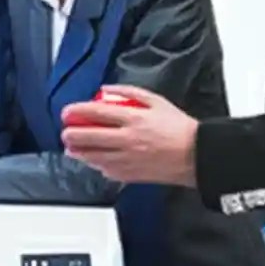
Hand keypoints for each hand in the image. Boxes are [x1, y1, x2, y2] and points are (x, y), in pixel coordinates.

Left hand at [60, 84, 198, 186]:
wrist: (199, 156)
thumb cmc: (180, 128)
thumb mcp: (157, 101)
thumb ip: (130, 92)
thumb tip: (106, 90)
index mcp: (134, 119)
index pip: (97, 112)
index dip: (77, 111)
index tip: (67, 112)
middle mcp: (128, 139)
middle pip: (90, 137)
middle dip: (72, 134)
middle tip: (65, 132)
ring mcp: (129, 159)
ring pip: (95, 157)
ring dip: (79, 152)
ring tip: (71, 148)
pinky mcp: (133, 175)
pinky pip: (108, 171)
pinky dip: (97, 165)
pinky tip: (93, 161)